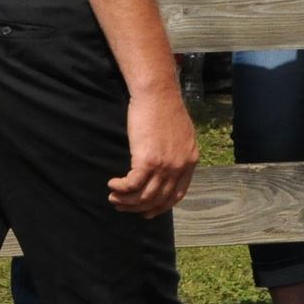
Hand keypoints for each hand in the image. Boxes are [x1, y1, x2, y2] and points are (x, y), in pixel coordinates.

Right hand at [107, 89, 197, 216]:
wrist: (157, 93)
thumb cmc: (165, 107)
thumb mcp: (181, 133)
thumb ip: (177, 151)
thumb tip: (166, 165)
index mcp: (190, 161)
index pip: (177, 194)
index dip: (160, 206)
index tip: (147, 210)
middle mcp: (179, 167)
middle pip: (159, 199)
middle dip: (139, 207)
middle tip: (124, 207)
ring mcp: (164, 165)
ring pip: (144, 196)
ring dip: (126, 202)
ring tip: (114, 198)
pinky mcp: (147, 160)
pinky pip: (132, 185)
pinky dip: (121, 189)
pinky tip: (113, 184)